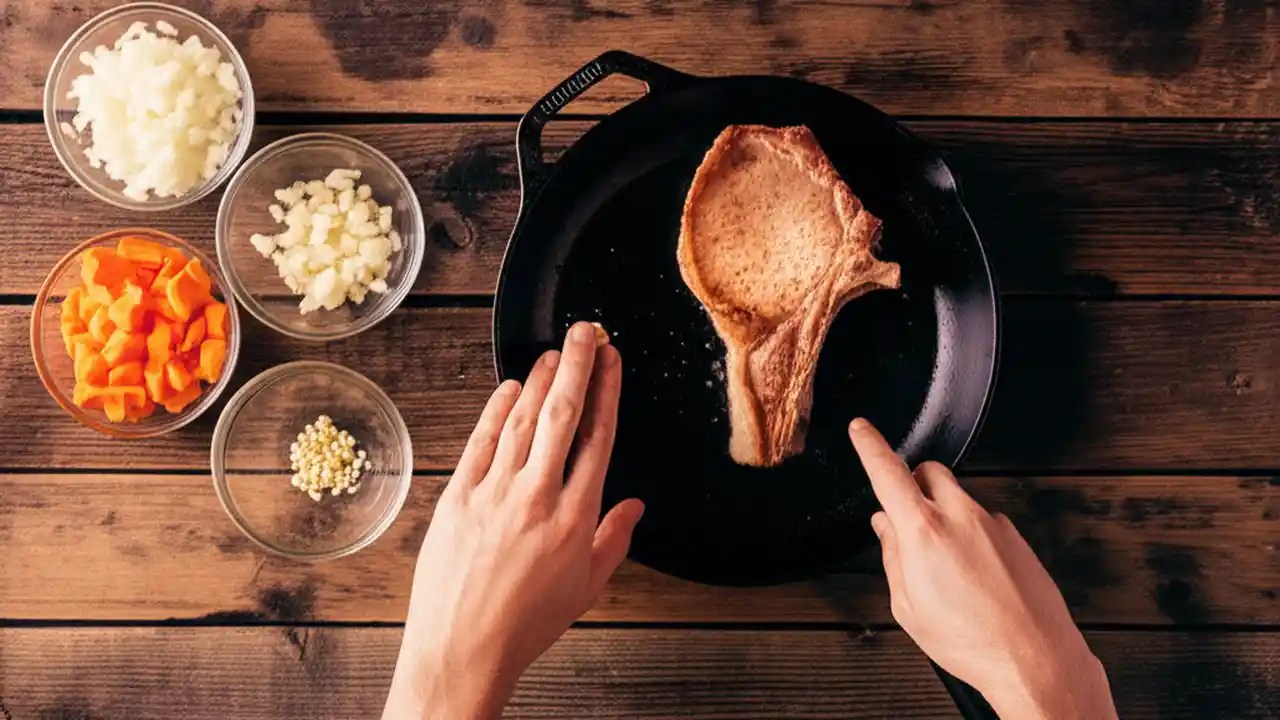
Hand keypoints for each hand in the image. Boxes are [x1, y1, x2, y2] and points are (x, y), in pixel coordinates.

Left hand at [384, 322, 644, 719]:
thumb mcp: (586, 587)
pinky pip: (481, 441)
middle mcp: (536, 497)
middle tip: (587, 331)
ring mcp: (493, 494)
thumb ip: (614, 539)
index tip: (613, 361)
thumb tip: (634, 506)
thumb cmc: (524, 624)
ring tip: (554, 352)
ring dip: (539, 379)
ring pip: (522, 420)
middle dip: (578, 365)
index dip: (607, 391)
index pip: (598, 438)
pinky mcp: (457, 497)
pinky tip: (509, 389)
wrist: (463, 649)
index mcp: (575, 518)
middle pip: (562, 415)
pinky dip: (496, 410)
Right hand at [849, 419, 1116, 719]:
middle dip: (913, 483)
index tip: (861, 428)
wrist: (1035, 660)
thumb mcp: (909, 608)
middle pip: (929, 471)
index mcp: (924, 532)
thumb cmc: (970, 642)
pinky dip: (973, 538)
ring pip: (958, 500)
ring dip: (945, 518)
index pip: (888, 472)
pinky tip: (977, 578)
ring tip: (949, 571)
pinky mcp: (1017, 537)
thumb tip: (885, 528)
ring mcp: (994, 524)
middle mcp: (961, 517)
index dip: (869, 445)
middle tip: (908, 514)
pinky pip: (985, 522)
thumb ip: (893, 558)